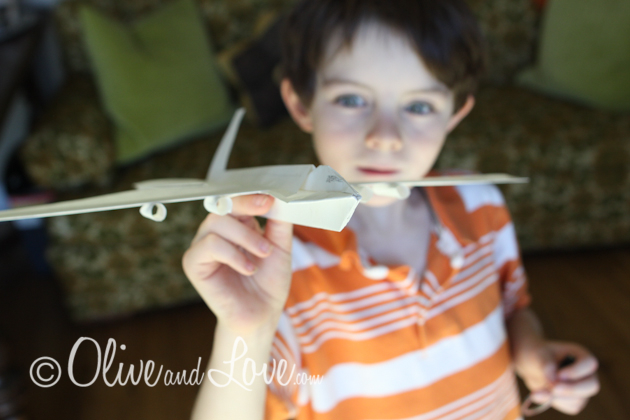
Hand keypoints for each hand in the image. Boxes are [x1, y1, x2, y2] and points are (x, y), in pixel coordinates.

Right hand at [182, 194, 293, 335]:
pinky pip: (209, 245)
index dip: (250, 197)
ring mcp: (202, 246)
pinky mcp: (193, 264)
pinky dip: (232, 254)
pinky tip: (248, 268)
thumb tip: (278, 198)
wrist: (261, 314)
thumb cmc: (269, 282)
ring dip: (245, 237)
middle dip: (246, 209)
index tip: (269, 199)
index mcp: (235, 224)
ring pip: (216, 223)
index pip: (236, 200)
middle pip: (223, 206)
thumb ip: (279, 222)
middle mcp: (216, 232)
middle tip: (267, 221)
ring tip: (263, 254)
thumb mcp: (280, 247)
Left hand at [516, 340, 599, 414]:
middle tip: (554, 389)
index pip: (589, 363)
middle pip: (592, 386)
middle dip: (572, 389)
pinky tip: (542, 395)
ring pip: (580, 400)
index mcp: (581, 355)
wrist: (532, 366)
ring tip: (539, 391)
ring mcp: (583, 388)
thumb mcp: (539, 356)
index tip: (558, 374)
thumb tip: (553, 382)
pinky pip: (571, 407)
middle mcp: (587, 373)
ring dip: (559, 397)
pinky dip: (556, 403)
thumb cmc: (538, 356)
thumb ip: (546, 366)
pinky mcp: (576, 401)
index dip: (576, 371)